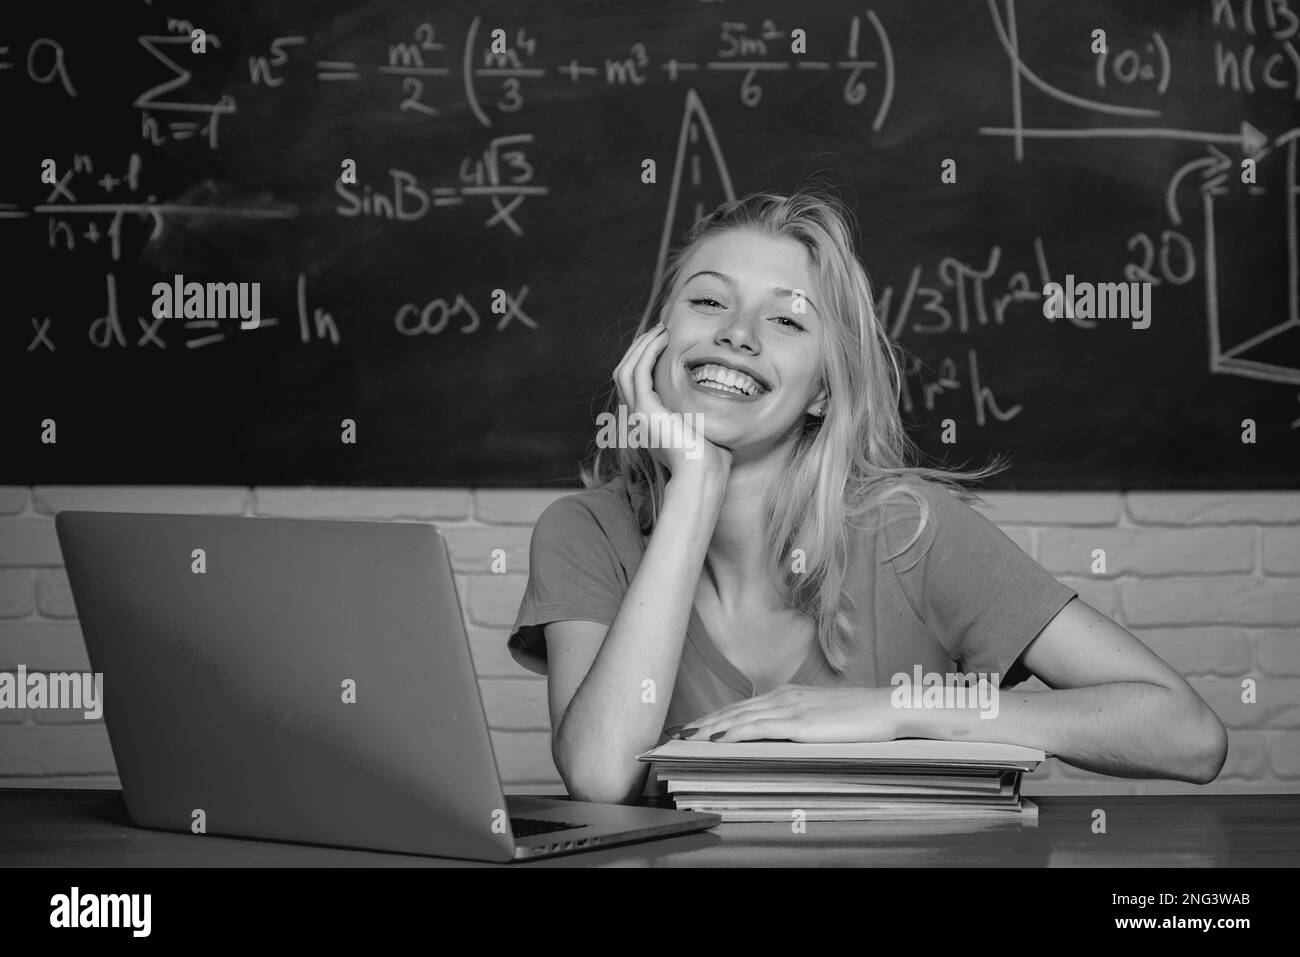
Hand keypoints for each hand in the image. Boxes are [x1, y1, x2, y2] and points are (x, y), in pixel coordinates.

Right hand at [613, 323, 731, 479]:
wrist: (703, 473)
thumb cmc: (710, 456)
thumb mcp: (702, 427)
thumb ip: (700, 410)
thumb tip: (718, 393)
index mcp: (648, 421)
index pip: (636, 383)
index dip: (645, 359)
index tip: (664, 342)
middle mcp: (638, 416)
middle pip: (625, 372)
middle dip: (640, 348)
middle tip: (660, 330)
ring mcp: (638, 413)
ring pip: (626, 368)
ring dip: (641, 345)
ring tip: (661, 330)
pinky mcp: (644, 409)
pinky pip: (638, 371)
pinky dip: (647, 352)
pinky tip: (663, 340)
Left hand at [675, 686, 898, 742]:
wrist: (887, 709)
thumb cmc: (860, 716)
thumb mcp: (822, 716)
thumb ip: (798, 722)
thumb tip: (779, 736)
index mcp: (787, 694)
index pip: (741, 707)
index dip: (714, 716)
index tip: (692, 726)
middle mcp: (783, 697)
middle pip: (732, 710)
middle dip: (702, 721)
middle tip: (676, 733)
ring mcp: (790, 708)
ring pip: (739, 717)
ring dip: (709, 727)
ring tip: (685, 737)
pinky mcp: (799, 723)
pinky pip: (758, 728)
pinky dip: (734, 732)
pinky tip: (717, 739)